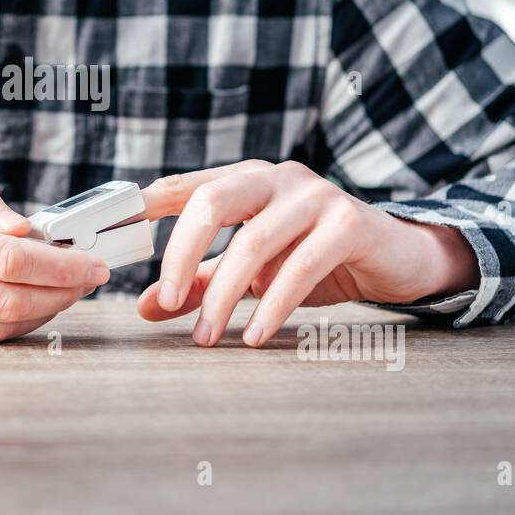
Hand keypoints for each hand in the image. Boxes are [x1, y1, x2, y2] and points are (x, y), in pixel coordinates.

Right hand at [0, 155, 110, 341]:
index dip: (62, 266)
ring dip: (41, 313)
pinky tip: (28, 302)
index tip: (95, 262)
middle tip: (91, 279)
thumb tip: (30, 231)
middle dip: (63, 293)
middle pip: (8, 301)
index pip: (8, 259)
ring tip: (66, 290)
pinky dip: (7, 322)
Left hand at [135, 160, 478, 346]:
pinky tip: (255, 334)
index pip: (188, 184)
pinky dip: (273, 304)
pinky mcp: (349, 224)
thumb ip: (201, 284)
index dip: (149, 202)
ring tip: (207, 336)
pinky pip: (301, 265)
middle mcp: (278, 178)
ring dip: (225, 294)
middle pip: (214, 201)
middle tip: (165, 301)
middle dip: (181, 253)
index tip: (115, 229)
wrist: (399, 260)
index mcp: (248, 182)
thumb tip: (146, 306)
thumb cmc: (318, 259)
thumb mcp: (253, 273)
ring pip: (255, 240)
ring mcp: (316, 196)